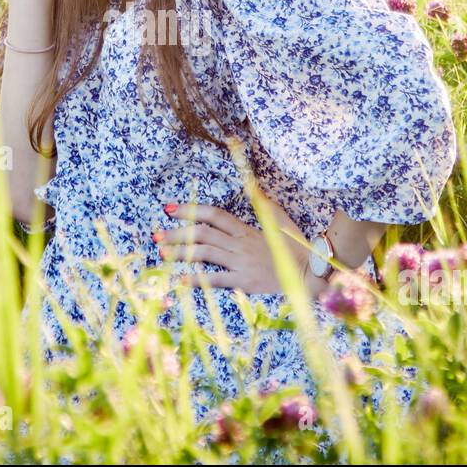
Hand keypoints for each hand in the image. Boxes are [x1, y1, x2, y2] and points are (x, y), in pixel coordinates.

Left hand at [155, 194, 315, 295]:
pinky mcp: (244, 281)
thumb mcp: (281, 220)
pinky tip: (180, 280)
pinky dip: (197, 280)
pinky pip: (216, 279)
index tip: (171, 209)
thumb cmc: (295, 247)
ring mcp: (240, 262)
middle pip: (202, 234)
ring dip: (181, 253)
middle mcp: (239, 243)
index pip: (213, 215)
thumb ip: (265, 204)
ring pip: (204, 254)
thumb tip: (255, 186)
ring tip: (162, 254)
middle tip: (157, 235)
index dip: (191, 210)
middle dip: (177, 233)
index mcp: (246, 229)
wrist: (309, 272)